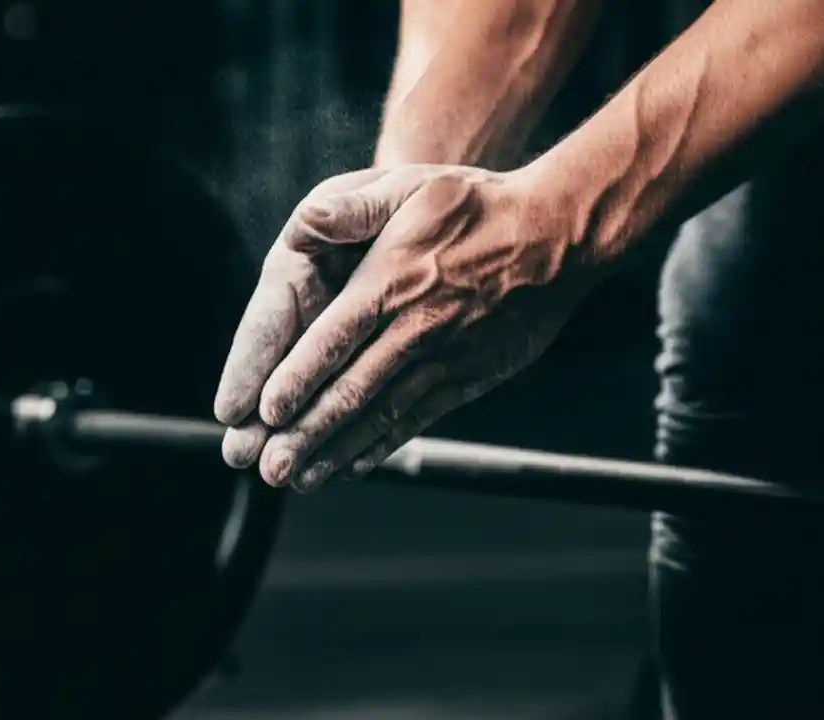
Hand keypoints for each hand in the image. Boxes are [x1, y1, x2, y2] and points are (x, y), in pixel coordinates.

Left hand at [215, 163, 611, 490]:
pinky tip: (353, 466)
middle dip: (307, 433)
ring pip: (382, 414)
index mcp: (393, 281)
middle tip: (270, 468)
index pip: (335, 338)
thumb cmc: (479, 205)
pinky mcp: (469, 377)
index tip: (266, 411)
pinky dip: (383, 446)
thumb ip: (353, 207)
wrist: (556, 235)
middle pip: (352, 390)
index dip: (299, 377)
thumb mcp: (412, 185)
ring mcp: (445, 358)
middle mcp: (415, 328)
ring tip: (302, 480)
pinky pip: (418, 419)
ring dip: (338, 450)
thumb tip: (304, 221)